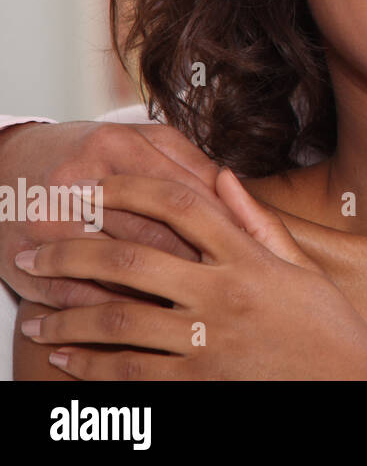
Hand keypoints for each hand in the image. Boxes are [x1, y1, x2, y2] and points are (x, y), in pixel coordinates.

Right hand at [1, 121, 227, 306]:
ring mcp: (48, 223)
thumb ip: (187, 161)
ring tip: (191, 313)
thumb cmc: (88, 154)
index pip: (182, 195)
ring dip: (157, 298)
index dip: (218, 227)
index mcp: (116, 146)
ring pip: (119, 273)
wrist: (6, 166)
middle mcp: (79, 182)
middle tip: (228, 291)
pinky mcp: (25, 259)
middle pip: (153, 237)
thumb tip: (232, 190)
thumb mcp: (139, 140)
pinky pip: (78, 297)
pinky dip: (112, 314)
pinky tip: (140, 325)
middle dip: (193, 268)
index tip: (244, 251)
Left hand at [15, 171, 366, 379]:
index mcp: (248, 257)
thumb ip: (255, 221)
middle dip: (72, 253)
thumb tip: (222, 176)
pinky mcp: (200, 380)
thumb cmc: (328, 325)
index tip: (96, 187)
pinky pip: (132, 372)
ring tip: (36, 317)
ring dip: (68, 316)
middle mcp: (223, 293)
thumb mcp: (298, 266)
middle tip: (33, 254)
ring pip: (119, 320)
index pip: (180, 204)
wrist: (351, 383)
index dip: (132, 187)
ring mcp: (209, 340)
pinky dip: (91, 366)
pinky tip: (67, 359)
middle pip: (131, 260)